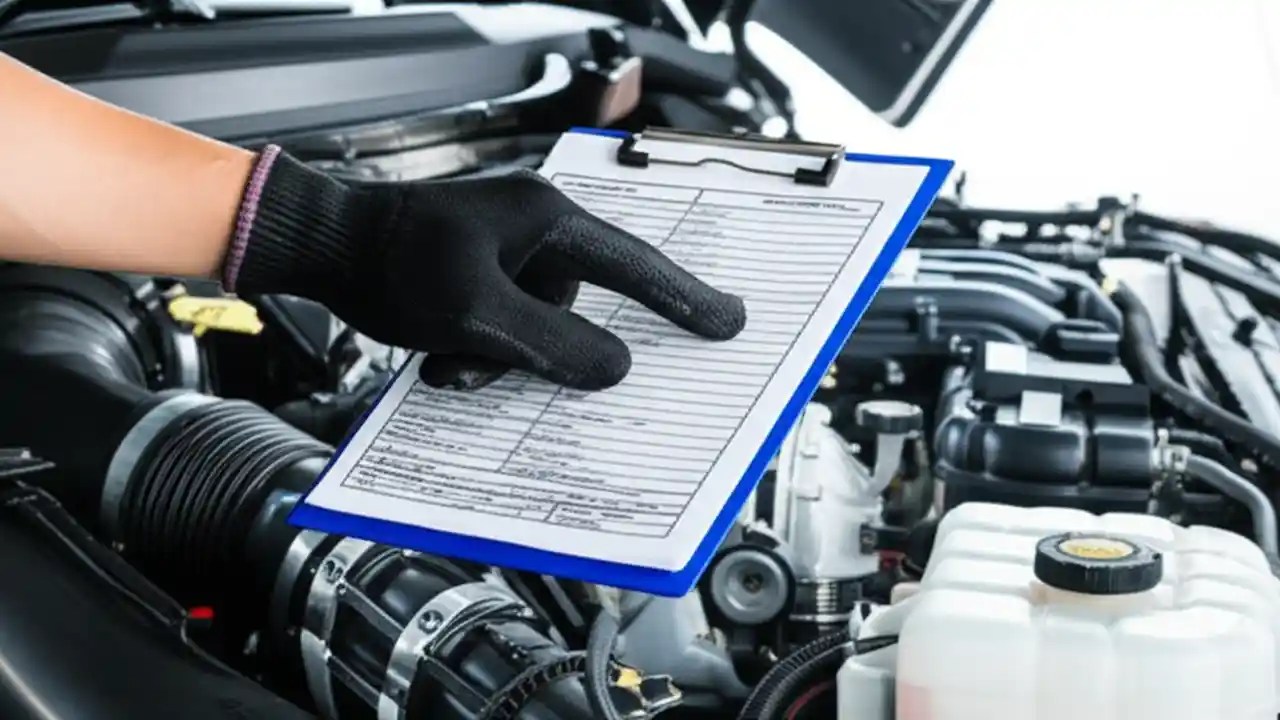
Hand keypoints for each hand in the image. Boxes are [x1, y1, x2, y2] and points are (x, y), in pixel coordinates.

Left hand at [223, 147, 745, 389]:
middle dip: (562, 350)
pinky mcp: (481, 278)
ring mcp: (507, 256)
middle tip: (572, 367)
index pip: (635, 264)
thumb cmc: (392, 263)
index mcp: (547, 219)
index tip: (727, 322)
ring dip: (504, 361)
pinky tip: (442, 358)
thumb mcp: (477, 313)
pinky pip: (509, 330)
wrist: (321, 249)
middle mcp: (535, 232)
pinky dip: (482, 354)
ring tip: (453, 363)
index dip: (683, 298)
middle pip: (586, 306)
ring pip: (541, 329)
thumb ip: (553, 344)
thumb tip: (615, 369)